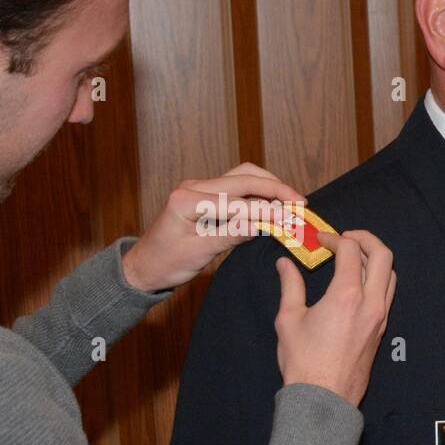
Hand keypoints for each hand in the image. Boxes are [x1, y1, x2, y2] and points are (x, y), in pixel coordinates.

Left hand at [122, 163, 305, 292]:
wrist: (144, 267)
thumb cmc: (165, 263)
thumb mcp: (198, 254)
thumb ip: (230, 235)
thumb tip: (263, 225)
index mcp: (187, 199)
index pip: (237, 201)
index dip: (267, 209)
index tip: (292, 217)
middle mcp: (193, 186)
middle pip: (243, 177)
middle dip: (275, 188)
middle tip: (300, 203)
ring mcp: (199, 188)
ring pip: (242, 177)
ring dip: (268, 186)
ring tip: (291, 202)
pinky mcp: (205, 195)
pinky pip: (236, 188)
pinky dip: (258, 194)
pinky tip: (274, 205)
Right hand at [273, 230, 395, 406]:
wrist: (323, 398)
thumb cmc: (303, 362)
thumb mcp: (289, 319)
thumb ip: (290, 286)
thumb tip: (284, 264)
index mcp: (346, 295)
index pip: (351, 250)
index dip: (335, 239)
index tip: (320, 241)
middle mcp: (370, 302)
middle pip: (383, 255)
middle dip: (366, 239)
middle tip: (346, 239)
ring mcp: (380, 317)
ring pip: (391, 275)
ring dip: (375, 259)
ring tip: (354, 258)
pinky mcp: (381, 330)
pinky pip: (387, 294)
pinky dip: (377, 279)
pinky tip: (358, 283)